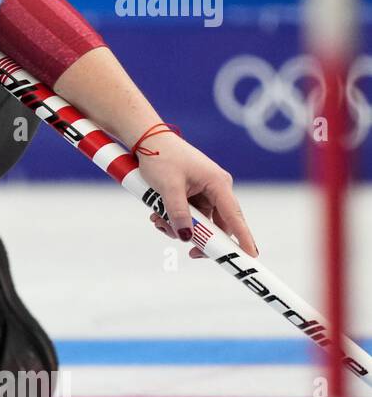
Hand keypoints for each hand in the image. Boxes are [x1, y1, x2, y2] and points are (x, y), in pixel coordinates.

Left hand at [137, 133, 259, 259]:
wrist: (147, 140)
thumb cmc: (162, 157)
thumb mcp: (169, 187)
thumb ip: (178, 213)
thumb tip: (186, 236)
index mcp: (218, 184)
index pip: (234, 216)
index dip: (243, 238)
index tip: (250, 256)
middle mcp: (215, 189)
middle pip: (216, 225)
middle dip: (199, 237)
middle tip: (190, 253)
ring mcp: (203, 192)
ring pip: (198, 222)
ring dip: (179, 228)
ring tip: (158, 220)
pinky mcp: (190, 193)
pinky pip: (187, 215)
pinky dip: (173, 219)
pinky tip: (156, 215)